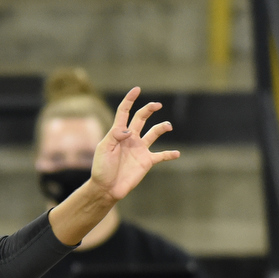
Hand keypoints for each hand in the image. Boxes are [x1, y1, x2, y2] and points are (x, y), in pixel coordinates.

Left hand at [90, 88, 178, 202]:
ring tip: (168, 127)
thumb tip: (129, 130)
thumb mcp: (104, 149)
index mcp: (118, 133)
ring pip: (154, 133)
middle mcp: (131, 138)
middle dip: (149, 109)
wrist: (106, 188)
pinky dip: (169, 154)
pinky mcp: (146, 161)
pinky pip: (161, 155)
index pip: (124, 112)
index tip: (137, 89)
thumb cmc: (101, 168)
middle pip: (141, 118)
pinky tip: (176, 154)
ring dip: (162, 128)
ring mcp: (140, 149)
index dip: (130, 100)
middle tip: (157, 105)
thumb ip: (115, 136)